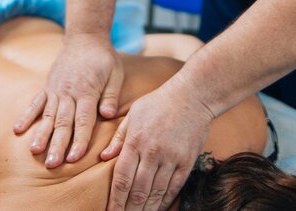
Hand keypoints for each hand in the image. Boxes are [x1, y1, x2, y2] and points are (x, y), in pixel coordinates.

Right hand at [13, 32, 123, 166]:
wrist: (85, 37)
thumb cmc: (104, 59)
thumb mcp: (115, 74)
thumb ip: (111, 95)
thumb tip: (108, 115)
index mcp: (87, 91)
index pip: (84, 121)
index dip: (80, 140)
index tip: (75, 158)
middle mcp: (69, 92)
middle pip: (63, 123)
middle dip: (57, 145)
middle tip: (52, 164)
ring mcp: (56, 89)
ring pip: (48, 116)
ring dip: (41, 134)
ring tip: (34, 152)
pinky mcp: (47, 86)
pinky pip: (35, 103)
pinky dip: (26, 116)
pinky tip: (17, 130)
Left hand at [100, 78, 213, 210]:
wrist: (192, 95)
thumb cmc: (158, 102)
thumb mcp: (133, 114)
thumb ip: (118, 138)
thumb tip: (103, 157)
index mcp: (136, 141)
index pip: (122, 178)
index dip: (115, 200)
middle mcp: (153, 152)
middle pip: (138, 191)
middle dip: (129, 210)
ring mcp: (171, 158)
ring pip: (156, 193)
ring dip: (147, 209)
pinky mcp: (187, 161)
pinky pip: (174, 187)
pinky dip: (166, 201)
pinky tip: (159, 208)